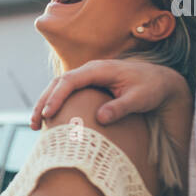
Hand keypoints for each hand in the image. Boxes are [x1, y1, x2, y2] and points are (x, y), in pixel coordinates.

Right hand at [31, 59, 188, 129]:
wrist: (160, 80)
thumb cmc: (151, 88)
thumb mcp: (140, 99)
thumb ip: (120, 107)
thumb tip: (100, 118)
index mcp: (100, 69)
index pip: (70, 80)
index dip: (56, 97)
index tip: (48, 115)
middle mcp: (90, 69)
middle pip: (58, 83)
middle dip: (43, 102)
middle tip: (35, 124)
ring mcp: (88, 76)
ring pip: (58, 87)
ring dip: (45, 104)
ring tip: (36, 126)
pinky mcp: (88, 84)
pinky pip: (66, 92)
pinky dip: (55, 104)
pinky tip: (50, 121)